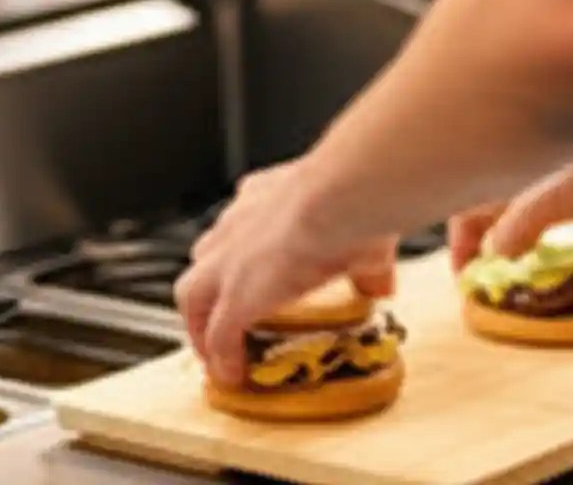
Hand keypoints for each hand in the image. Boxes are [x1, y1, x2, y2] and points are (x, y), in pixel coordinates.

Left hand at [174, 159, 397, 387]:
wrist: (336, 199)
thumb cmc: (351, 200)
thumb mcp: (363, 233)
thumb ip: (368, 265)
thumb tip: (379, 284)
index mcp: (263, 198)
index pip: (238, 223)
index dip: (240, 247)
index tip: (251, 264)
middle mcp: (236, 226)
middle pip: (203, 258)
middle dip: (208, 286)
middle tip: (218, 313)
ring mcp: (228, 264)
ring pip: (192, 295)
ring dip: (200, 325)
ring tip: (213, 352)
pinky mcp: (234, 298)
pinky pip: (216, 336)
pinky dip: (221, 357)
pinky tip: (231, 375)